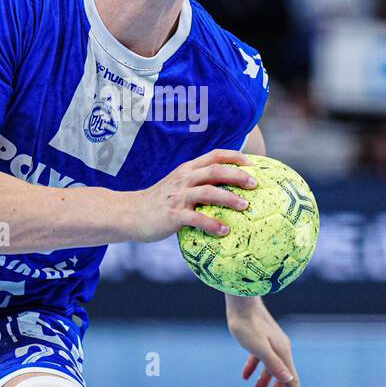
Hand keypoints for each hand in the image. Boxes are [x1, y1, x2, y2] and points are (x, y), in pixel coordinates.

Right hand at [127, 148, 255, 242]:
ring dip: (229, 198)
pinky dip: (213, 224)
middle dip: (238, 175)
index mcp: (187, 169)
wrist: (130, 213)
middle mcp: (184, 178)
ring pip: (208, 192)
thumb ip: (197, 184)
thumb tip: (227, 190)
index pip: (215, 155)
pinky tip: (224, 231)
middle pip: (215, 170)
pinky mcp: (173, 215)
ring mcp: (178, 196)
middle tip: (255, 184)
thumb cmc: (159, 203)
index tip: (254, 164)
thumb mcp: (177, 185)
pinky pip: (197, 219)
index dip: (235, 157)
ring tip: (245, 206)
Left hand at [227, 297, 305, 386]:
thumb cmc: (248, 325)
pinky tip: (245, 375)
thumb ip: (272, 364)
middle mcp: (280, 349)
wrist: (242, 300)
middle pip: (282, 376)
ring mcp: (271, 344)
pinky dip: (254, 368)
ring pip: (271, 368)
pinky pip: (261, 359)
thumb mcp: (258, 348)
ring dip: (264, 382)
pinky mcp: (260, 339)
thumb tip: (288, 380)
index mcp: (283, 353)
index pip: (292, 380)